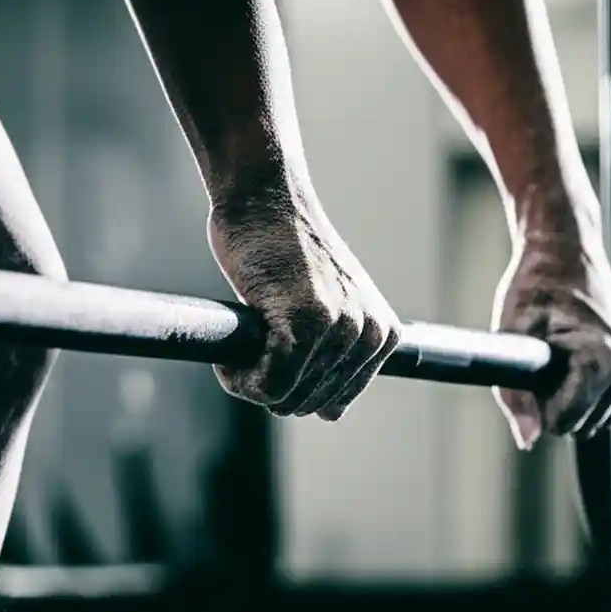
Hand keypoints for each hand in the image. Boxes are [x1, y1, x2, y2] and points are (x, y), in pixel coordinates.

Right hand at [206, 170, 401, 420]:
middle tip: (244, 358)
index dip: (292, 391)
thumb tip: (331, 414)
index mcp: (383, 334)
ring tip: (234, 356)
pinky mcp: (303, 324)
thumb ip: (339, 349)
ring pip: (285, 398)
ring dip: (249, 384)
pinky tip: (226, 360)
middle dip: (269, 390)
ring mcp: (339, 330)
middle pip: (309, 404)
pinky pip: (267, 384)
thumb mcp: (333, 300)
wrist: (267, 197)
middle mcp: (369, 334)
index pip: (334, 402)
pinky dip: (238, 380)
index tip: (267, 363)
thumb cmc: (287, 246)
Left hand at [493, 224, 610, 449]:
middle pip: (585, 425)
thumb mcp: (511, 336)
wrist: (564, 249)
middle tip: (540, 363)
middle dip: (555, 406)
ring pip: (603, 421)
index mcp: (604, 358)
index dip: (537, 406)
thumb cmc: (533, 287)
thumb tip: (528, 442)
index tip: (529, 372)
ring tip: (555, 361)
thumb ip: (513, 393)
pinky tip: (570, 369)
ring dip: (574, 403)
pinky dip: (591, 398)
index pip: (566, 421)